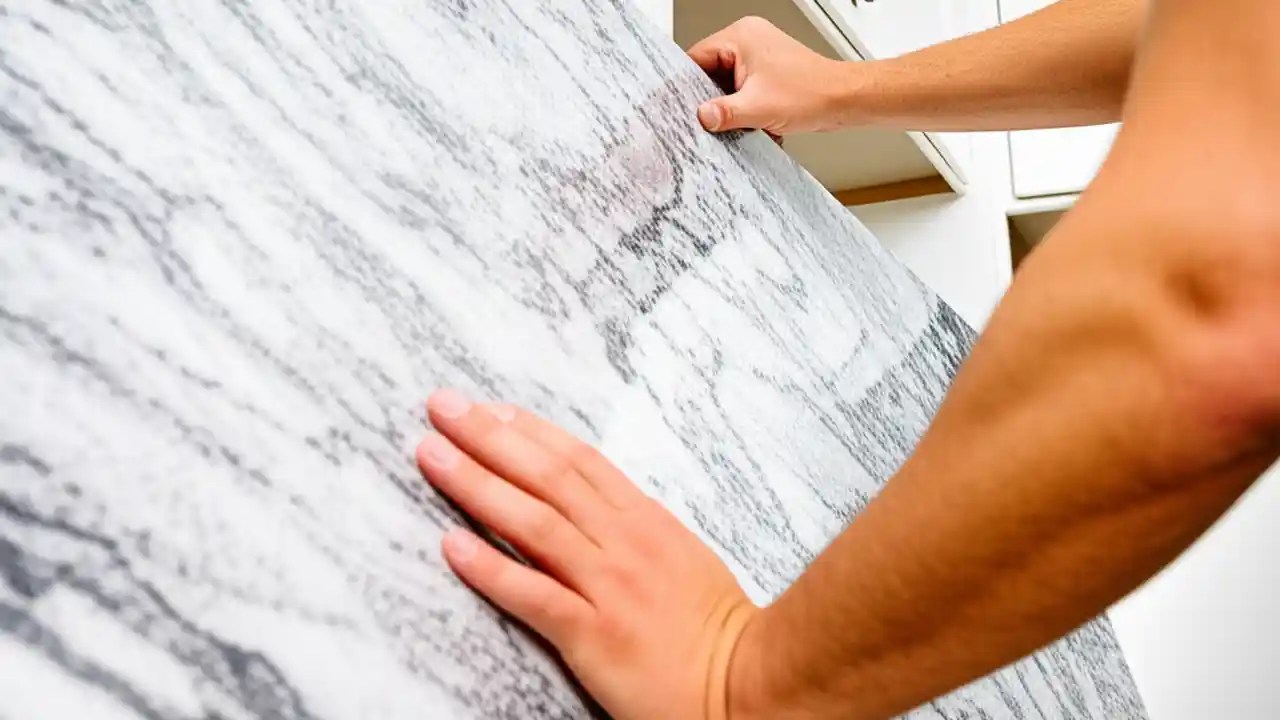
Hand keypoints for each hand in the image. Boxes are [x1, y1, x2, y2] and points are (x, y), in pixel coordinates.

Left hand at [417, 389, 760, 719]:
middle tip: (442, 406)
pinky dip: (489, 568)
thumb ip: (634, 528)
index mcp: (645, 520)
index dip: (529, 431)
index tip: (491, 409)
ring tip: (431, 454)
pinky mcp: (594, 635)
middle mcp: (623, 542)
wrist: (750, 685)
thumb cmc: (715, 628)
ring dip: (476, 484)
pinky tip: (451, 545)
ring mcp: (608, 586)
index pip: (578, 460)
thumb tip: (589, 506)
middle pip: (546, 476)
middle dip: (489, 437)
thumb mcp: (680, 557)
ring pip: (533, 522)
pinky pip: (533, 595)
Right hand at [687, 16, 859, 134]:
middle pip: (711, 72)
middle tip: (713, 118)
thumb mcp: (757, 108)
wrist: (843, 100)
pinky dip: (745, 107)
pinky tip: (751, 121)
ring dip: (731, 106)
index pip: (697, 57)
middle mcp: (749, 40)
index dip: (688, 85)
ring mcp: (759, 56)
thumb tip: (701, 116)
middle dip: (713, 99)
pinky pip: (743, 89)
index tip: (684, 106)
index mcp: (741, 36)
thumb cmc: (812, 93)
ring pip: (727, 84)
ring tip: (740, 119)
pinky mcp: (768, 72)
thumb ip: (723, 113)